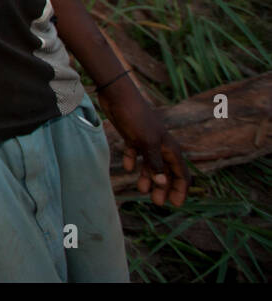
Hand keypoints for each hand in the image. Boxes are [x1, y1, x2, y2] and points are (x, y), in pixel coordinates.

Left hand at [99, 83, 190, 205]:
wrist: (118, 95)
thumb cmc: (136, 118)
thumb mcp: (146, 143)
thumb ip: (154, 163)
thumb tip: (161, 183)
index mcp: (170, 148)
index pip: (181, 173)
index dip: (180, 189)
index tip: (176, 205)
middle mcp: (160, 145)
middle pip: (166, 171)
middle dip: (163, 187)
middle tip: (157, 203)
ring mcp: (146, 140)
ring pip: (150, 164)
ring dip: (148, 177)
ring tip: (141, 190)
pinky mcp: (131, 135)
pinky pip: (134, 152)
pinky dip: (132, 161)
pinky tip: (127, 168)